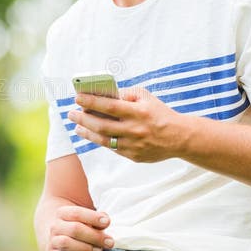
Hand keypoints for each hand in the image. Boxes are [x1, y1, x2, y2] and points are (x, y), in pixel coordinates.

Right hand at [47, 205, 113, 250]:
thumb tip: (105, 221)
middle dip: (94, 236)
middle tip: (109, 242)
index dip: (93, 217)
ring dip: (87, 248)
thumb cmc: (81, 226)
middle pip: (74, 229)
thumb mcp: (87, 220)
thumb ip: (97, 219)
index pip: (77, 213)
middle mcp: (55, 226)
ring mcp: (53, 240)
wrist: (62, 236)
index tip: (107, 222)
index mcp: (63, 213)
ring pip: (67, 243)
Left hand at [69, 87, 189, 162]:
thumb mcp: (146, 97)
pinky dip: (100, 141)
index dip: (91, 102)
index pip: (109, 106)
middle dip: (83, 118)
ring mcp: (133, 145)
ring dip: (87, 132)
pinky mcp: (134, 156)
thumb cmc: (159, 113)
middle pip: (101, 125)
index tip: (77, 97)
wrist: (179, 137)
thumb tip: (103, 95)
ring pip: (103, 140)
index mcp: (138, 112)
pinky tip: (91, 134)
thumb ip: (125, 95)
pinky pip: (112, 148)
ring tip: (77, 126)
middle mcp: (134, 130)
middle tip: (71, 113)